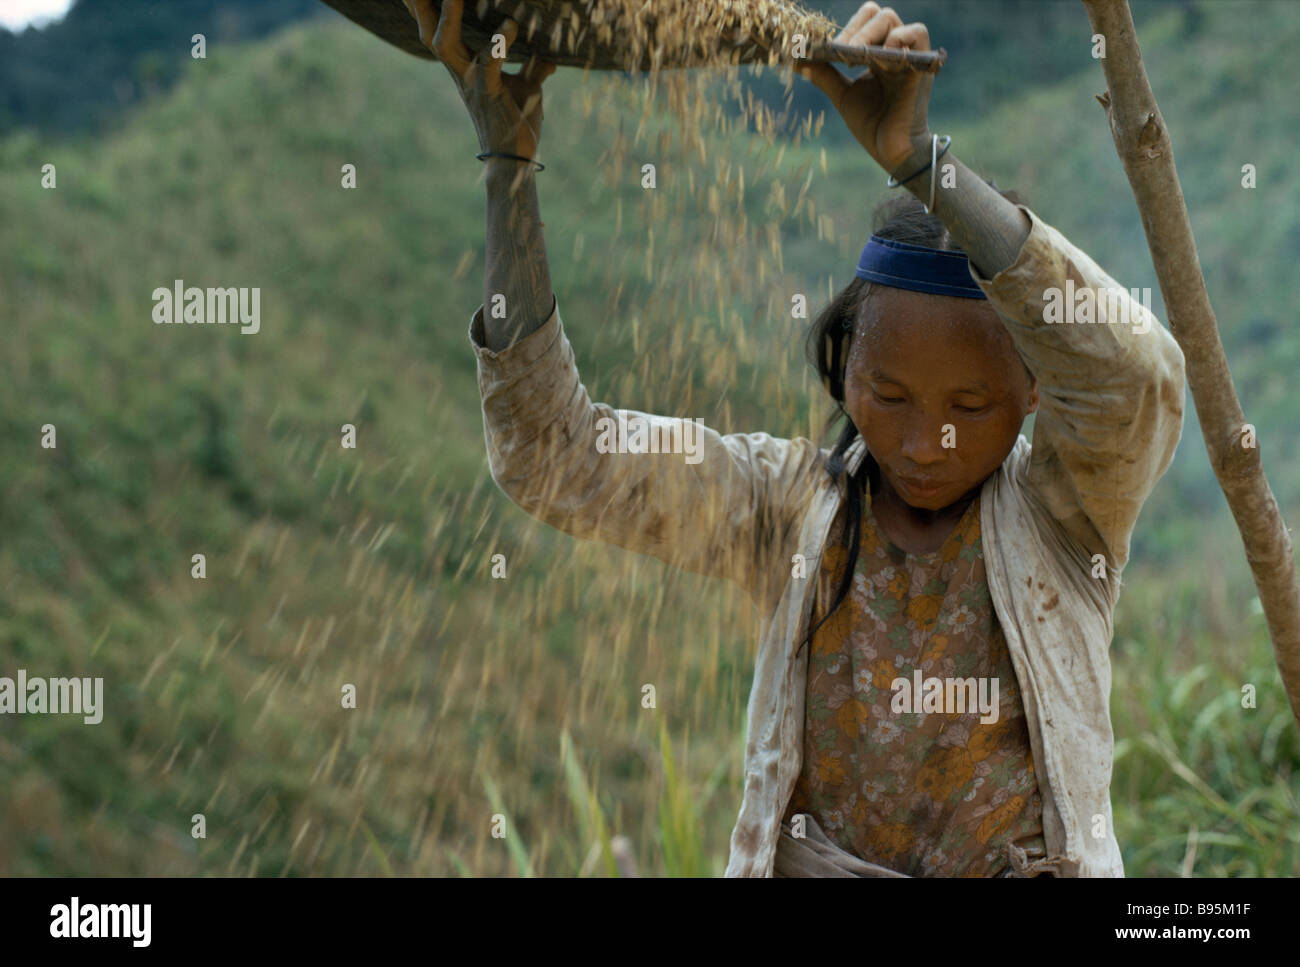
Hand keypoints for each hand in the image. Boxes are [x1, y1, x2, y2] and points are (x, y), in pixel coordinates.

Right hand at [402, 0, 557, 158]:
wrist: (516, 161)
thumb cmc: (516, 123)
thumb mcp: (526, 89)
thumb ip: (533, 68)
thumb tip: (549, 55)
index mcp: (464, 66)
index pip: (437, 29)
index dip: (423, 6)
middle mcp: (460, 71)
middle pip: (428, 32)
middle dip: (418, 5)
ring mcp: (471, 82)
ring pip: (444, 44)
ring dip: (447, 16)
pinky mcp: (489, 94)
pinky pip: (489, 63)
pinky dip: (499, 42)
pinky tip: (511, 24)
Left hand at [794, 2, 933, 174]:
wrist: (890, 149)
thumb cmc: (871, 124)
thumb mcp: (842, 95)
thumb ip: (823, 74)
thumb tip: (796, 59)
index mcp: (878, 53)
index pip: (863, 22)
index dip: (845, 30)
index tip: (829, 51)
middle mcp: (894, 49)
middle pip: (876, 14)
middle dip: (853, 29)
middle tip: (841, 51)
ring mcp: (908, 54)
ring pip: (889, 19)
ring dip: (867, 33)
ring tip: (856, 55)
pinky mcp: (921, 64)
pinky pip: (916, 32)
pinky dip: (897, 37)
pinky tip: (880, 56)